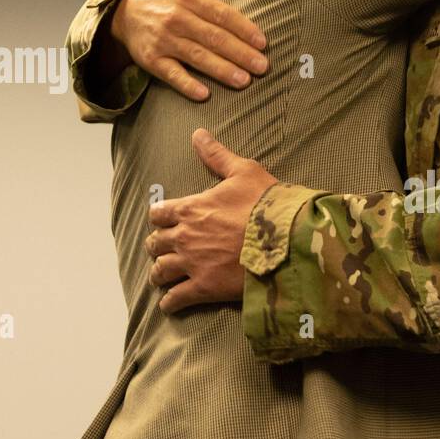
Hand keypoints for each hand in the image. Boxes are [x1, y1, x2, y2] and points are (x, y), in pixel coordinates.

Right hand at [112, 0, 268, 100]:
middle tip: (262, 67)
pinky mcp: (151, 59)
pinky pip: (171, 74)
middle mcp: (177, 17)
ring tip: (244, 81)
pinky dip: (186, 85)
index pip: (222, 14)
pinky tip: (204, 94)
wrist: (125, 11)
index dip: (243, 28)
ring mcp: (163, 39)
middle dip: (239, 53)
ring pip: (196, 56)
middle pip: (213, 37)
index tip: (262, 43)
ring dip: (221, 70)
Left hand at [145, 130, 276, 311]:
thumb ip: (217, 155)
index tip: (164, 221)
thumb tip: (198, 134)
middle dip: (158, 246)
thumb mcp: (244, 171)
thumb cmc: (266, 204)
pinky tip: (170, 304)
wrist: (285, 240)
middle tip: (164, 249)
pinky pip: (175, 299)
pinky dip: (170, 303)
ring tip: (163, 277)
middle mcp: (183, 237)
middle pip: (154, 244)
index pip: (158, 213)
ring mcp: (191, 264)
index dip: (160, 217)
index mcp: (189, 208)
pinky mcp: (204, 288)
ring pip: (160, 272)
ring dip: (159, 274)